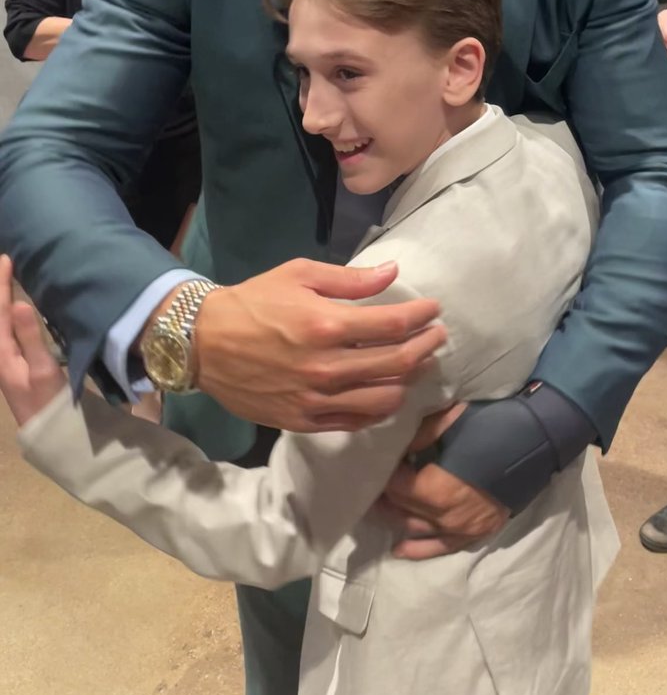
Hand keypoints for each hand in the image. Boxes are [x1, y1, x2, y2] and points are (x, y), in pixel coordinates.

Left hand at [0, 255, 66, 426]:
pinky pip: (5, 330)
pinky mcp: (13, 364)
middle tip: (2, 264)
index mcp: (0, 353)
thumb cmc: (48, 402)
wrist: (49, 434)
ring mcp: (4, 360)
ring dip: (0, 301)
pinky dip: (5, 314)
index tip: (5, 259)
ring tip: (3, 281)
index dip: (1, 284)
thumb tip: (18, 302)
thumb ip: (30, 336)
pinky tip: (12, 309)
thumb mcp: (42, 369)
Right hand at [185, 259, 446, 432]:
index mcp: (327, 325)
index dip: (422, 317)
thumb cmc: (254, 302)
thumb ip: (350, 279)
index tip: (434, 310)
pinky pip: (357, 422)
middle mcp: (327, 366)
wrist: (203, 343)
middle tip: (436, 336)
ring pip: (385, 399)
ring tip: (417, 365)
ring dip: (410, 381)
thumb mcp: (300, 275)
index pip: (394, 325)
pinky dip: (381, 408)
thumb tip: (393, 272)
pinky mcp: (305, 421)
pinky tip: (388, 392)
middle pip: (398, 363)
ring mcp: (316, 399)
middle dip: (427, 347)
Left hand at [380, 404, 509, 558]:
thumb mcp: (451, 421)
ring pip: (417, 529)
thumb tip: (396, 445)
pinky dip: (419, 549)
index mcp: (438, 488)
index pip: (397, 486)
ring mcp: (462, 529)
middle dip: (387, 494)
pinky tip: (399, 548)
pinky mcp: (476, 534)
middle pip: (404, 508)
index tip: (378, 460)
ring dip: (397, 517)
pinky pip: (441, 548)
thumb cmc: (493, 425)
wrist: (538, 439)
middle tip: (374, 481)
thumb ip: (420, 435)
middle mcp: (446, 516)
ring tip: (379, 506)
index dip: (386, 473)